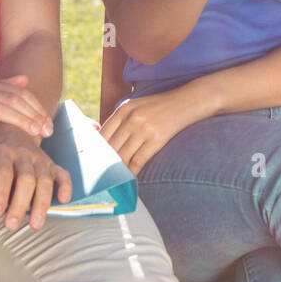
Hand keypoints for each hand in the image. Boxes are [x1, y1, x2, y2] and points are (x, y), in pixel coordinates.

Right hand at [0, 74, 52, 148]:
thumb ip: (0, 86)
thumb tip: (25, 80)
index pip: (18, 93)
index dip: (36, 107)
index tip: (48, 123)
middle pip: (13, 99)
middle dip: (34, 115)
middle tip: (48, 131)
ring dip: (20, 122)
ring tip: (34, 135)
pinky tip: (0, 157)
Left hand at [0, 121, 71, 230]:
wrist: (12, 126)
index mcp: (2, 151)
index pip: (3, 173)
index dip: (0, 193)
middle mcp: (23, 154)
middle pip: (26, 179)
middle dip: (20, 204)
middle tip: (11, 225)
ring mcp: (40, 159)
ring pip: (45, 180)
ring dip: (42, 203)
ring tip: (35, 224)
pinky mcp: (51, 164)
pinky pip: (62, 174)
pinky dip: (65, 186)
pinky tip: (64, 200)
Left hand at [99, 81, 215, 175]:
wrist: (187, 102)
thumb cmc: (161, 107)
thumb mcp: (137, 107)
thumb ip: (121, 121)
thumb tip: (105, 144)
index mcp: (123, 109)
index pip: (102, 135)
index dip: (96, 151)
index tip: (93, 163)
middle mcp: (131, 118)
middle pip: (110, 147)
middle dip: (105, 163)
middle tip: (100, 176)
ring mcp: (143, 129)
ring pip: (122, 156)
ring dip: (118, 170)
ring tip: (114, 179)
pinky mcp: (156, 139)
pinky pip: (138, 160)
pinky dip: (133, 171)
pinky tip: (131, 177)